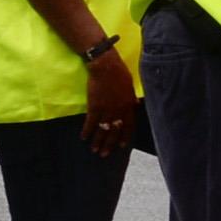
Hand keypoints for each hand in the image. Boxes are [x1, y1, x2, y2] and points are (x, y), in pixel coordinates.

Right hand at [77, 45, 136, 159]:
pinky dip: (87, 131)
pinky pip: (91, 122)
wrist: (106, 66)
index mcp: (128, 106)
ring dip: (98, 141)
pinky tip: (83, 137)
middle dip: (109, 144)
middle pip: (115, 131)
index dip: (124, 136)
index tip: (121, 146)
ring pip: (103, 130)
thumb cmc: (119, 72)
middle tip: (104, 154)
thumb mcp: (130, 85)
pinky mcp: (94, 106)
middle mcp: (119, 111)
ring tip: (94, 150)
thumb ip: (132, 97)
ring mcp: (106, 110)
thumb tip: (136, 104)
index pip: (128, 126)